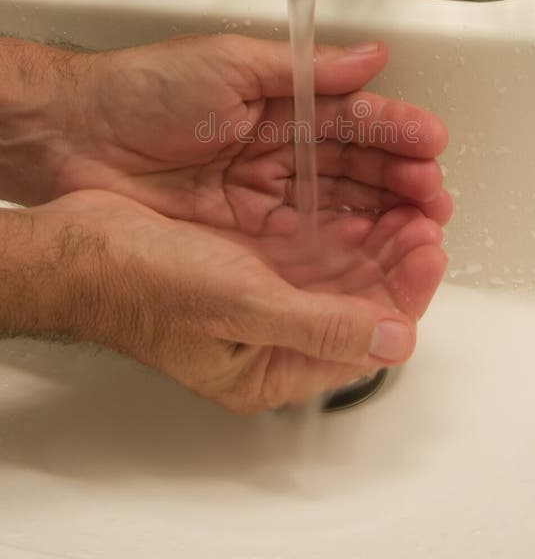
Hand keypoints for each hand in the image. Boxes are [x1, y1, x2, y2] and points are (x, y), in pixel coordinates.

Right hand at [20, 189, 446, 412]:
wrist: (80, 247)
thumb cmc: (142, 288)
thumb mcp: (239, 307)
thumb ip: (319, 327)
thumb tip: (391, 341)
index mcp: (273, 365)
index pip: (364, 337)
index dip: (406, 291)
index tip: (429, 247)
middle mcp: (276, 331)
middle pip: (362, 298)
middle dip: (400, 255)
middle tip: (430, 213)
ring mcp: (266, 289)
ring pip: (344, 264)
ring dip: (380, 231)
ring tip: (411, 198)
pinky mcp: (254, 253)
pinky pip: (316, 236)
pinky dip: (345, 214)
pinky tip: (365, 193)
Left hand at [46, 35, 451, 231]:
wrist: (74, 139)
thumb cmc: (142, 91)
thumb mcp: (228, 63)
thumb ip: (305, 69)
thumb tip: (371, 56)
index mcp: (280, 108)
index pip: (354, 121)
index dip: (396, 131)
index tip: (431, 142)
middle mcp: (279, 155)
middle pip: (356, 172)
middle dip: (403, 181)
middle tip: (436, 195)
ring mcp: (264, 200)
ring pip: (339, 211)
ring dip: (384, 219)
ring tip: (421, 229)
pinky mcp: (245, 239)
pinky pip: (304, 247)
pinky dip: (343, 251)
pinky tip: (374, 253)